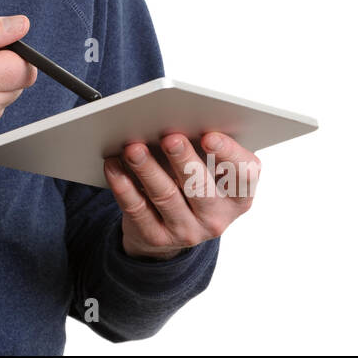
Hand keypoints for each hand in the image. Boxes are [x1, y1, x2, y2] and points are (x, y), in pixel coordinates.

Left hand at [103, 132, 259, 259]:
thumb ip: (203, 149)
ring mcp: (186, 231)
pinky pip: (137, 209)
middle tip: (169, 137)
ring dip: (147, 169)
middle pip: (201, 187)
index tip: (209, 136)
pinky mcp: (156, 237)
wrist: (170, 228)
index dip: (228, 154)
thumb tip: (179, 120)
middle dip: (184, 160)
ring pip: (165, 197)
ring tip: (133, 148)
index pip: (243, 176)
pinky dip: (123, 185)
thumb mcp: (209, 171)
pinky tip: (113, 165)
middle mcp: (216, 218)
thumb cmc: (193, 184)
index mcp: (238, 197)